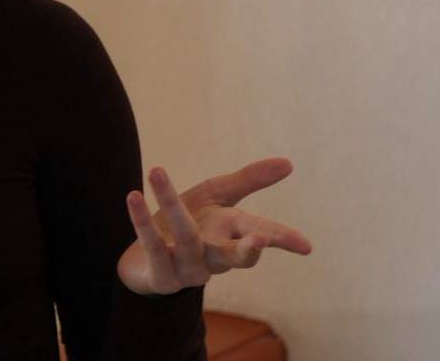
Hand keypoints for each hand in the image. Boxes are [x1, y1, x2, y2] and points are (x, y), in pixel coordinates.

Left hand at [116, 157, 312, 295]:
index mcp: (232, 236)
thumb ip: (249, 180)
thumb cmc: (190, 222)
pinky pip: (152, 246)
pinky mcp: (161, 275)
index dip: (282, 239)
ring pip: (186, 237)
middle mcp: (215, 257)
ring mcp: (189, 269)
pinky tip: (134, 196)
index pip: (261, 236)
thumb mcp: (218, 196)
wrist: (145, 259)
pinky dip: (142, 221)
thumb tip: (289, 163)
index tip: (305, 246)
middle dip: (247, 250)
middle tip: (258, 241)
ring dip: (171, 203)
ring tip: (156, 170)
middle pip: (234, 255)